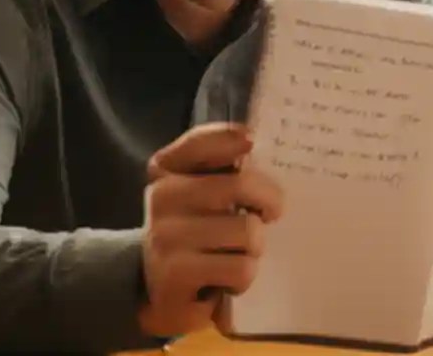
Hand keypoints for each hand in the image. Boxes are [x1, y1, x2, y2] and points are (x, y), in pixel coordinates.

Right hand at [138, 124, 284, 337]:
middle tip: (270, 214)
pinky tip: (226, 280)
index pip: (201, 141)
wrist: (162, 296)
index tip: (251, 141)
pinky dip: (244, 278)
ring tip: (237, 254)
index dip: (230, 137)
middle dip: (271, 202)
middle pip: (242, 185)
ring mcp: (166, 235)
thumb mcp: (207, 197)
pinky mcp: (176, 273)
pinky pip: (242, 268)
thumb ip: (228, 170)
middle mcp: (161, 196)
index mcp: (167, 169)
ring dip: (255, 249)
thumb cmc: (199, 236)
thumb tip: (256, 144)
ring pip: (248, 232)